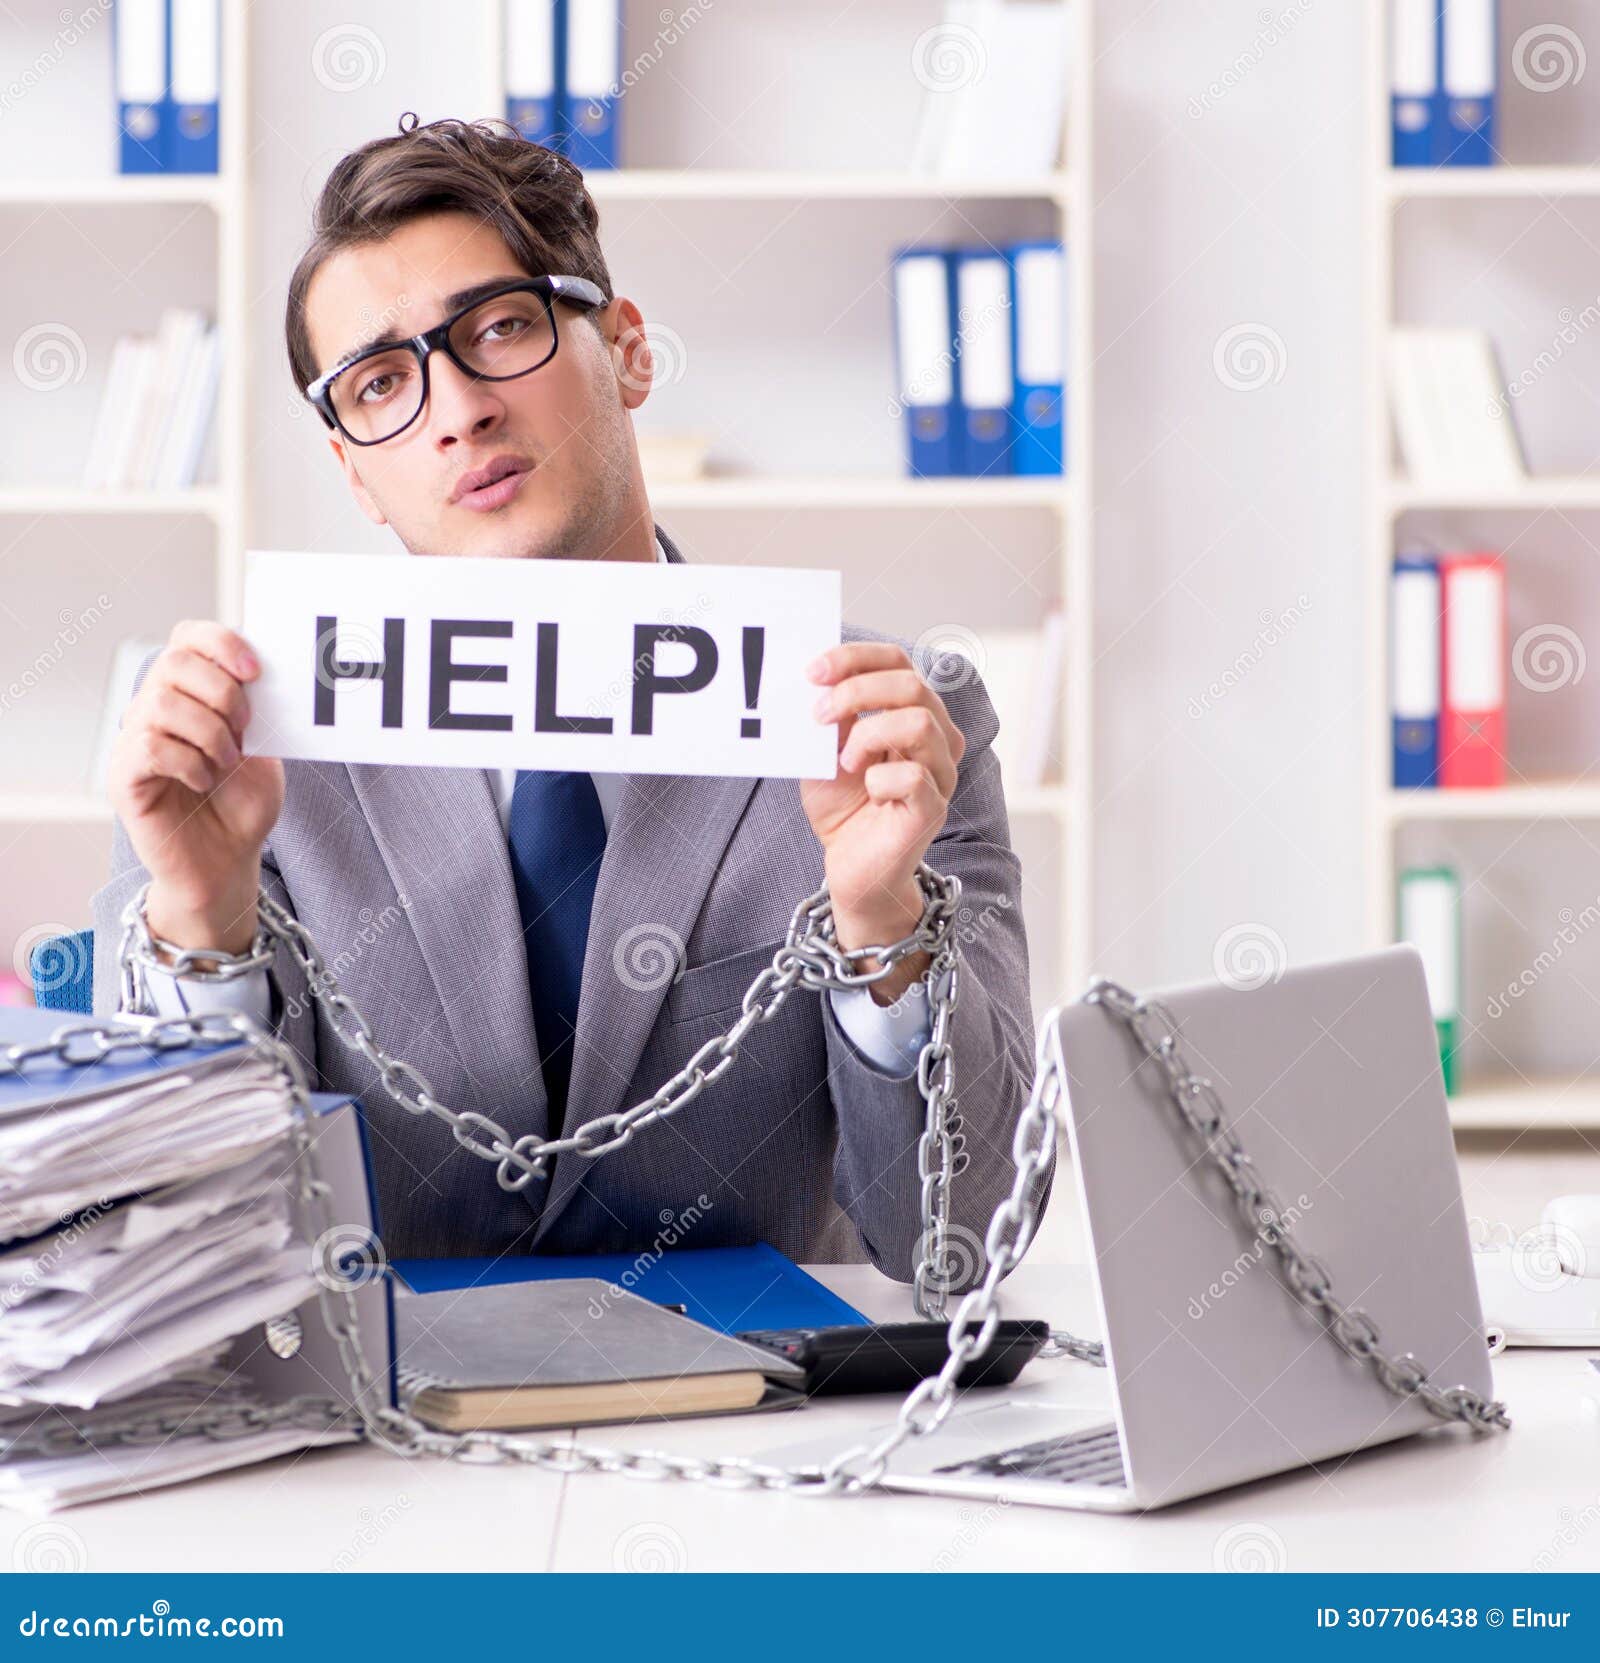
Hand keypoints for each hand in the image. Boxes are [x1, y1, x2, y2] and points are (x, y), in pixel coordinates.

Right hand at [107, 621, 283, 955]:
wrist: (227, 861)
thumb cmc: (242, 804)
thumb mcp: (265, 749)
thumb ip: (259, 710)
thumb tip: (265, 672)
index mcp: (191, 692)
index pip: (188, 637)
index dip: (220, 642)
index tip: (256, 671)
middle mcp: (154, 708)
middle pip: (174, 662)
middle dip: (223, 692)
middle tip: (245, 731)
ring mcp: (134, 740)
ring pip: (162, 703)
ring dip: (210, 733)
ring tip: (226, 764)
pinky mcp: (124, 776)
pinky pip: (150, 746)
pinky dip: (190, 762)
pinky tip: (204, 780)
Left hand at [800, 642, 965, 1004]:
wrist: (849, 868)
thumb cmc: (843, 808)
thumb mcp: (823, 752)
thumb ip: (828, 717)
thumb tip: (814, 679)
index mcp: (911, 713)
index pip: (898, 661)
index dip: (855, 658)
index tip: (813, 670)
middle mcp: (936, 737)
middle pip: (912, 685)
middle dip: (856, 692)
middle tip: (819, 715)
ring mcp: (940, 773)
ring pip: (919, 724)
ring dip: (868, 735)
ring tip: (844, 761)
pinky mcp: (933, 808)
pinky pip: (914, 777)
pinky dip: (879, 778)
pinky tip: (867, 791)